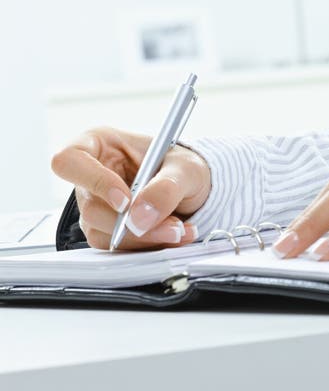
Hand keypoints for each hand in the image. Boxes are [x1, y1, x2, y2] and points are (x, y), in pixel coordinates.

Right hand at [51, 127, 211, 249]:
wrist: (196, 188)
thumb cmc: (182, 166)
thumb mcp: (186, 167)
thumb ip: (166, 188)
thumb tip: (140, 216)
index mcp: (99, 143)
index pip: (70, 160)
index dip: (95, 182)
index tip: (126, 200)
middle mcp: (91, 175)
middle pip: (90, 207)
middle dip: (132, 223)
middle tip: (171, 225)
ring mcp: (95, 204)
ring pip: (102, 233)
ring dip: (143, 238)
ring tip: (178, 229)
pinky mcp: (105, 230)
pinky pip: (115, 247)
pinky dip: (145, 246)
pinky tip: (170, 235)